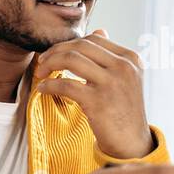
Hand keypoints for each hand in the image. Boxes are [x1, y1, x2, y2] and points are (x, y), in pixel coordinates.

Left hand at [34, 29, 152, 159]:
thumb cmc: (124, 111)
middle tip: (43, 61)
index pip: (95, 39)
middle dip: (56, 50)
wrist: (132, 143)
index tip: (56, 53)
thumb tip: (100, 30)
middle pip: (81, 46)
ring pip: (71, 59)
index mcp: (131, 59)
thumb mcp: (126, 78)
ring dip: (50, 63)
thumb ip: (112, 56)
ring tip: (41, 72)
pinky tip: (43, 90)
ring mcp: (112, 83)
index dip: (70, 43)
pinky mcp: (98, 101)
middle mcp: (124, 67)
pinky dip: (49, 85)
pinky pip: (65, 84)